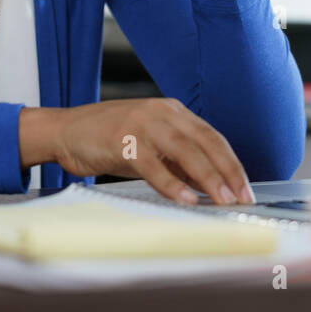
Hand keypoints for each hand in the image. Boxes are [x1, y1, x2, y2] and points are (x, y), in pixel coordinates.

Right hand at [51, 98, 254, 205]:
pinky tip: (185, 199)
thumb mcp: (149, 146)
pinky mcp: (122, 140)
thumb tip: (210, 185)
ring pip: (185, 151)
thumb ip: (178, 161)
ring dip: (207, 177)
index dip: (232, 163)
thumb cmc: (106, 140)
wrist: (64, 130)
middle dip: (228, 171)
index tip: (245, 188)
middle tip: (243, 197)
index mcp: (171, 111)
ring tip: (222, 200)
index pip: (212, 136)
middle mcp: (161, 112)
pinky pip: (153, 165)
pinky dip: (171, 183)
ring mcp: (142, 124)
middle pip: (205, 141)